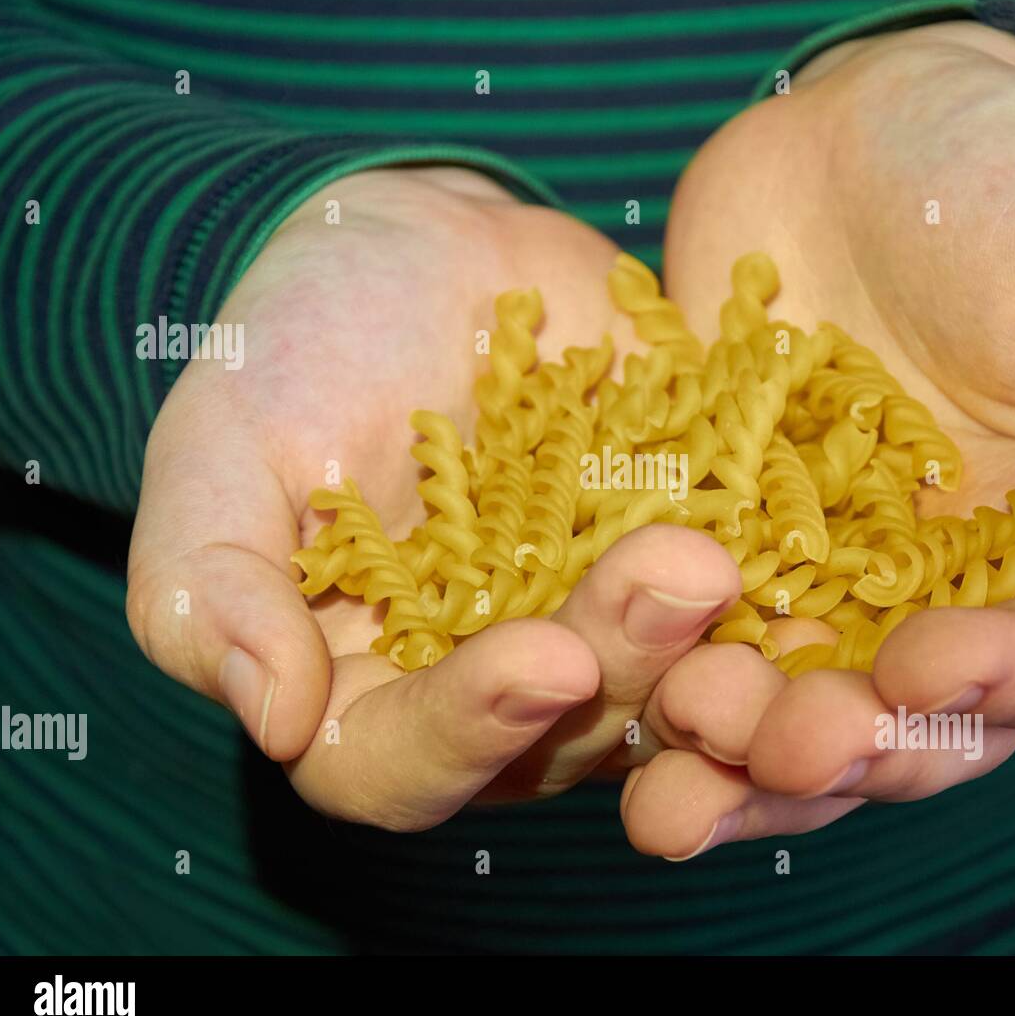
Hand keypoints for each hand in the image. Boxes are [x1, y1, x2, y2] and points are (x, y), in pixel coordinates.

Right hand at [126, 166, 740, 829]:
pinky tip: (804, 550)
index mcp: (363, 689)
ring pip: (657, 679)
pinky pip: (730, 601)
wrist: (418, 252)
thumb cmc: (296, 350)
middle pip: (558, 734)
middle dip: (621, 664)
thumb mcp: (218, 449)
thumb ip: (210, 590)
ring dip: (701, 636)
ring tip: (728, 552)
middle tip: (679, 578)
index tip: (539, 662)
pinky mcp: (671, 561)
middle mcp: (488, 687)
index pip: (402, 763)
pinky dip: (763, 587)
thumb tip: (267, 716)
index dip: (472, 732)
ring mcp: (593, 630)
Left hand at [615, 22, 1014, 856]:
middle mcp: (944, 592)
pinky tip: (607, 721)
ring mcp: (825, 580)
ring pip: (793, 711)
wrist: (852, 133)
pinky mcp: (724, 553)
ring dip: (737, 760)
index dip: (1002, 683)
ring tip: (671, 780)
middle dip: (849, 751)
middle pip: (913, 726)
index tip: (924, 665)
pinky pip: (690, 641)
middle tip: (782, 742)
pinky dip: (652, 690)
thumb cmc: (1004, 188)